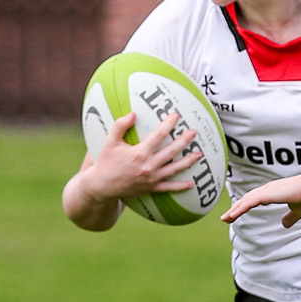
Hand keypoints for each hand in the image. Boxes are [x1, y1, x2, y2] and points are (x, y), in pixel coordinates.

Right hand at [76, 111, 200, 204]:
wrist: (101, 187)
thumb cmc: (106, 162)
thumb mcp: (110, 142)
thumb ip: (120, 126)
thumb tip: (134, 113)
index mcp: (139, 153)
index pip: (158, 136)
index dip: (168, 125)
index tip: (176, 116)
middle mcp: (148, 166)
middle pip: (171, 152)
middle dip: (184, 141)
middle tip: (194, 132)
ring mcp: (151, 179)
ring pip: (174, 169)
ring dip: (188, 161)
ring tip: (199, 154)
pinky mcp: (151, 188)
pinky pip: (169, 188)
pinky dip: (180, 186)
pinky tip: (192, 183)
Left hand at [220, 174, 300, 226]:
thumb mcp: (299, 211)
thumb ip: (291, 217)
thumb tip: (284, 224)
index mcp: (275, 191)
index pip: (255, 199)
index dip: (245, 206)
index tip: (237, 213)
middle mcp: (268, 189)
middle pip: (247, 199)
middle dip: (236, 208)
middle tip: (226, 218)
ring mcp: (267, 190)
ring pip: (245, 200)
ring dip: (234, 209)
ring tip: (224, 219)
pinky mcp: (267, 194)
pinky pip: (248, 202)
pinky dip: (239, 209)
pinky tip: (232, 215)